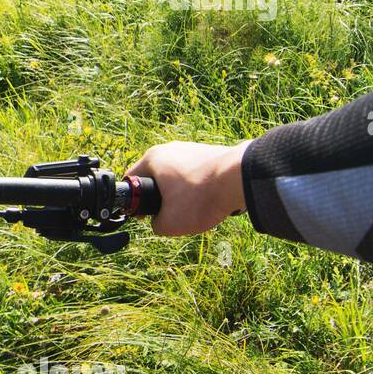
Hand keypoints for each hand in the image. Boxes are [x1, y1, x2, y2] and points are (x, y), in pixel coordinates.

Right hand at [124, 140, 249, 236]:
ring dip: (182, 194)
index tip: (145, 216)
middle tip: (171, 214)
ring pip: (178, 177)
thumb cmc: (200, 198)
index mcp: (152, 159)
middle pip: (156, 178)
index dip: (134, 202)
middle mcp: (170, 149)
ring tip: (195, 208)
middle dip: (161, 198)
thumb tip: (159, 222)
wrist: (241, 180)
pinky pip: (197, 174)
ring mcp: (192, 149)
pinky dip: (200, 188)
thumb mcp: (169, 223)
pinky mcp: (211, 153)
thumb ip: (156, 225)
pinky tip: (210, 200)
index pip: (131, 180)